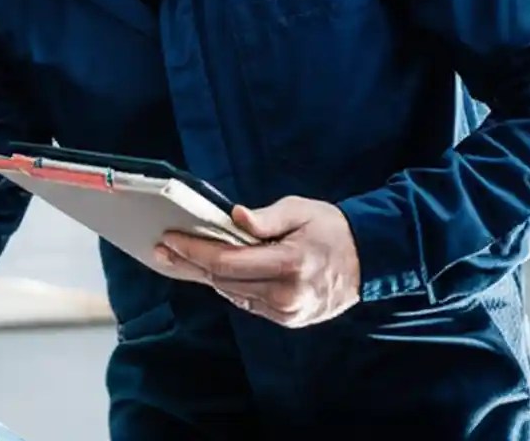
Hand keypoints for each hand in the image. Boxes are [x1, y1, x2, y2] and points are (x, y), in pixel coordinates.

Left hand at [155, 196, 361, 328]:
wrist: (369, 260)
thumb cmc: (332, 229)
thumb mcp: (302, 210)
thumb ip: (267, 217)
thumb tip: (235, 218)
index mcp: (290, 265)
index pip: (229, 262)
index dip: (195, 250)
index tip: (170, 238)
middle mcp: (287, 295)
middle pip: (224, 281)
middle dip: (190, 264)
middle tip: (160, 250)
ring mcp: (288, 312)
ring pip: (232, 294)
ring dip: (204, 275)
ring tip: (176, 258)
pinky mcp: (288, 319)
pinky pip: (247, 302)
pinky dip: (227, 285)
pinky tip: (208, 271)